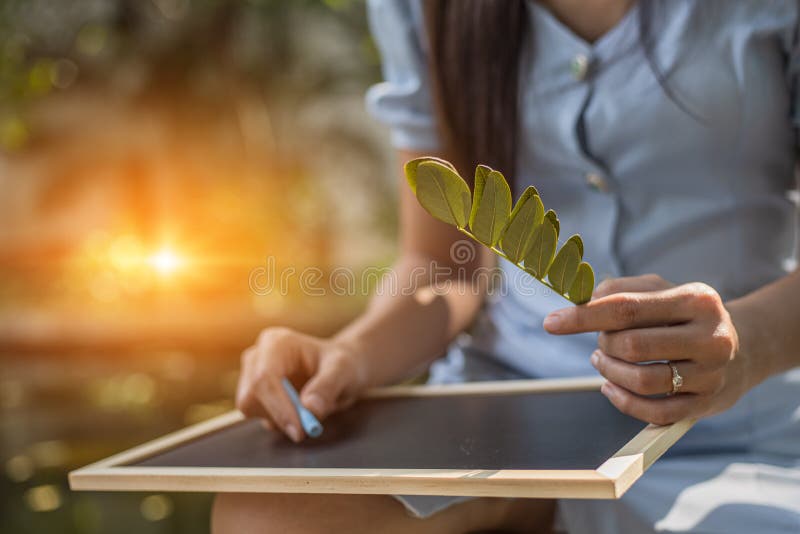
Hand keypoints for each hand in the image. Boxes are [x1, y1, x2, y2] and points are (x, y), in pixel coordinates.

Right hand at [236, 327, 365, 441]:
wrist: (339, 370)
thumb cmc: (341, 364)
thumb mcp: (343, 371)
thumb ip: (328, 386)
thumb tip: (310, 408)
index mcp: (276, 343)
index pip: (264, 377)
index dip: (278, 407)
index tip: (299, 430)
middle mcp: (258, 357)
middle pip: (250, 395)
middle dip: (278, 415)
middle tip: (307, 428)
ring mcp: (252, 376)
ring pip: (251, 409)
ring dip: (280, 418)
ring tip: (310, 408)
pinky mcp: (254, 395)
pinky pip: (258, 416)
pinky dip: (279, 421)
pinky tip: (299, 410)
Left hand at [543, 274, 755, 425]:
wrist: (742, 348)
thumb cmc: (683, 316)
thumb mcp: (659, 290)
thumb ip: (618, 289)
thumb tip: (580, 301)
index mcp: (696, 299)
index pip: (626, 307)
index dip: (583, 317)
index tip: (551, 322)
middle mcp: (710, 336)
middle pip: (632, 345)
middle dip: (604, 344)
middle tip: (600, 343)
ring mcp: (712, 374)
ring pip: (643, 381)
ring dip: (610, 373)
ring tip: (601, 362)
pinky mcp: (707, 404)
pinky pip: (655, 412)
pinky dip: (623, 402)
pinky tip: (610, 387)